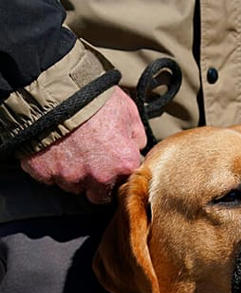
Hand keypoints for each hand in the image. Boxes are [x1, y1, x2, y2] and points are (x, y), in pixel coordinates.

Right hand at [20, 87, 145, 203]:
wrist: (55, 92)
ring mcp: (69, 177)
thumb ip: (137, 137)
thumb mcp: (129, 113)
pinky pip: (49, 177)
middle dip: (96, 181)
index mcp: (123, 164)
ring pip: (72, 186)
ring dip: (73, 174)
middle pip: (98, 194)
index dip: (118, 173)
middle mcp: (98, 176)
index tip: (112, 164)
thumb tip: (135, 147)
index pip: (125, 184)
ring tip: (70, 150)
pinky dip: (50, 167)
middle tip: (90, 160)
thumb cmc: (94, 100)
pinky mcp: (43, 173)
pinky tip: (53, 150)